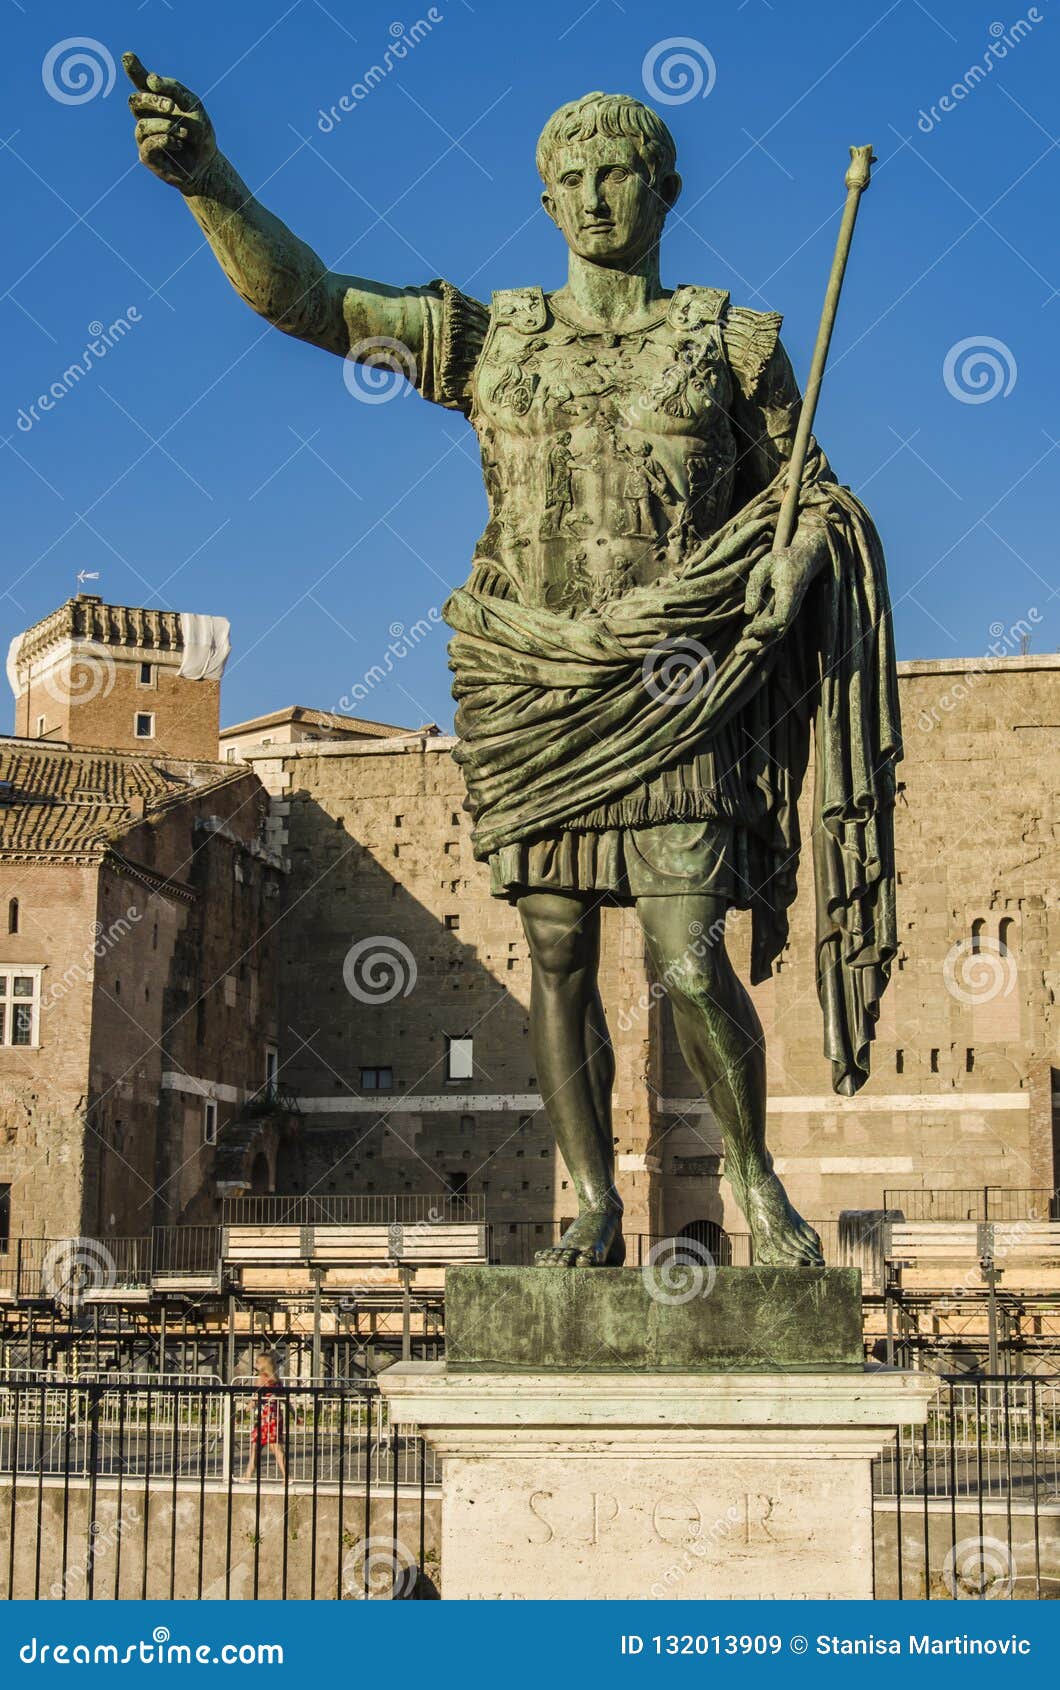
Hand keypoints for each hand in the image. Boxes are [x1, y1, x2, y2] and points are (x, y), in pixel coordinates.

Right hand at [124, 52, 215, 191]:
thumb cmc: (199, 133)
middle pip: (135, 101)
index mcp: (156, 101)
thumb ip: (174, 89)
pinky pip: (148, 143)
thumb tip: (150, 80)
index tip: (128, 56)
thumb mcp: (193, 106)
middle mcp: (146, 116)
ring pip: (142, 124)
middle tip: (172, 106)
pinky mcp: (146, 155)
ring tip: (184, 132)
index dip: (133, 69)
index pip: (140, 82)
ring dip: (165, 125)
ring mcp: (144, 136)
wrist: (207, 164)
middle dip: (153, 101)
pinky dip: (164, 140)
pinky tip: (177, 144)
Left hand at [742, 525, 827, 641]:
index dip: (763, 627)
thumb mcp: (765, 564)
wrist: (804, 559)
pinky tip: (747, 642)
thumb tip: (749, 612)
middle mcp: (792, 607)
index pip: (780, 619)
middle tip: (738, 650)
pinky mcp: (784, 612)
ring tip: (739, 650)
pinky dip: (762, 637)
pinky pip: (774, 629)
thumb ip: (755, 586)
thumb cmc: (782, 559)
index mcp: (790, 595)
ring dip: (758, 643)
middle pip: (778, 632)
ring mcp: (790, 611)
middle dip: (758, 643)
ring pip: (776, 634)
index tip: (745, 631)